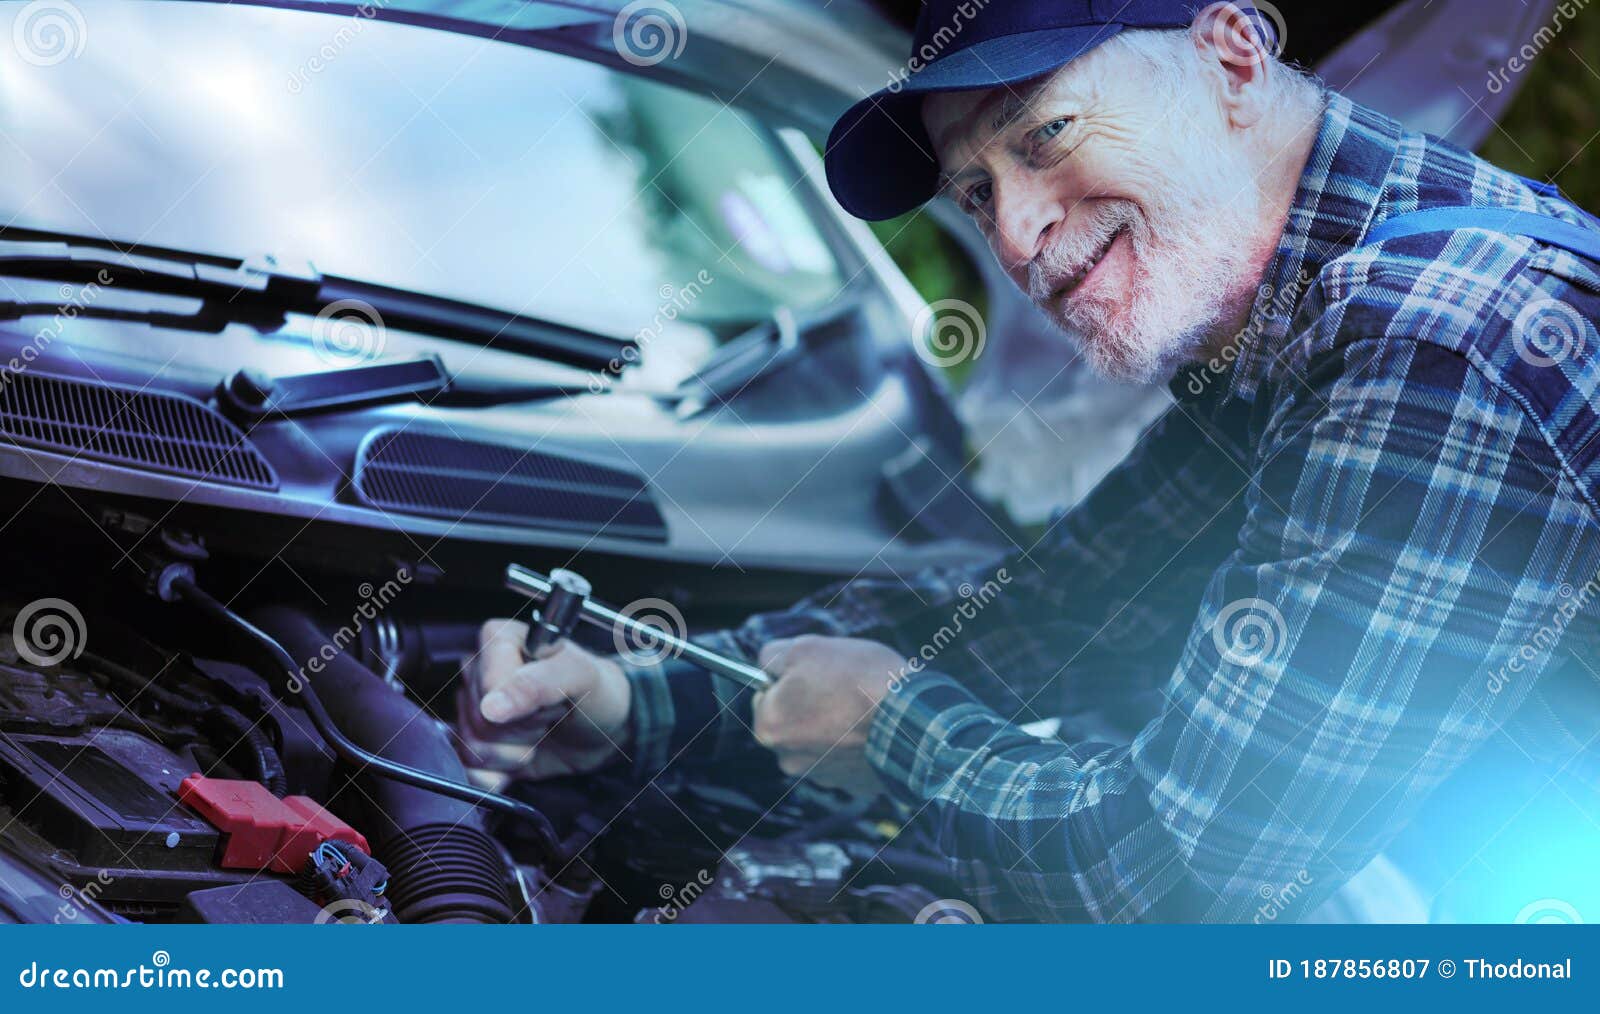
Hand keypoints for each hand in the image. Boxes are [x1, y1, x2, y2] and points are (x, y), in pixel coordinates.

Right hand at [467, 619, 630, 777]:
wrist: (604, 730)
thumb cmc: (595, 691)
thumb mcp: (581, 676)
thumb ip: (539, 683)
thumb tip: (491, 706)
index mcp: (498, 640)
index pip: (488, 686)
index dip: (524, 702)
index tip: (553, 697)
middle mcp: (478, 671)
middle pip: (479, 719)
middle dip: (522, 728)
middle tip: (550, 715)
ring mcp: (473, 709)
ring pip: (472, 747)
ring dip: (514, 753)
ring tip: (539, 733)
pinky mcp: (475, 744)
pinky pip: (468, 772)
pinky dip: (499, 775)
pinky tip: (520, 761)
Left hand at [751, 635, 902, 795]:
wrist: (914, 720)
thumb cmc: (859, 680)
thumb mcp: (806, 647)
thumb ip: (772, 656)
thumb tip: (766, 665)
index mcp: (769, 728)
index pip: (764, 694)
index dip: (788, 678)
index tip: (813, 672)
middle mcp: (789, 761)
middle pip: (791, 721)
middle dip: (809, 704)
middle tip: (839, 686)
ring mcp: (823, 777)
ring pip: (819, 740)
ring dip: (834, 724)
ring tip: (861, 706)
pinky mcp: (854, 785)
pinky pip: (847, 757)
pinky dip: (856, 743)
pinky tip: (873, 727)